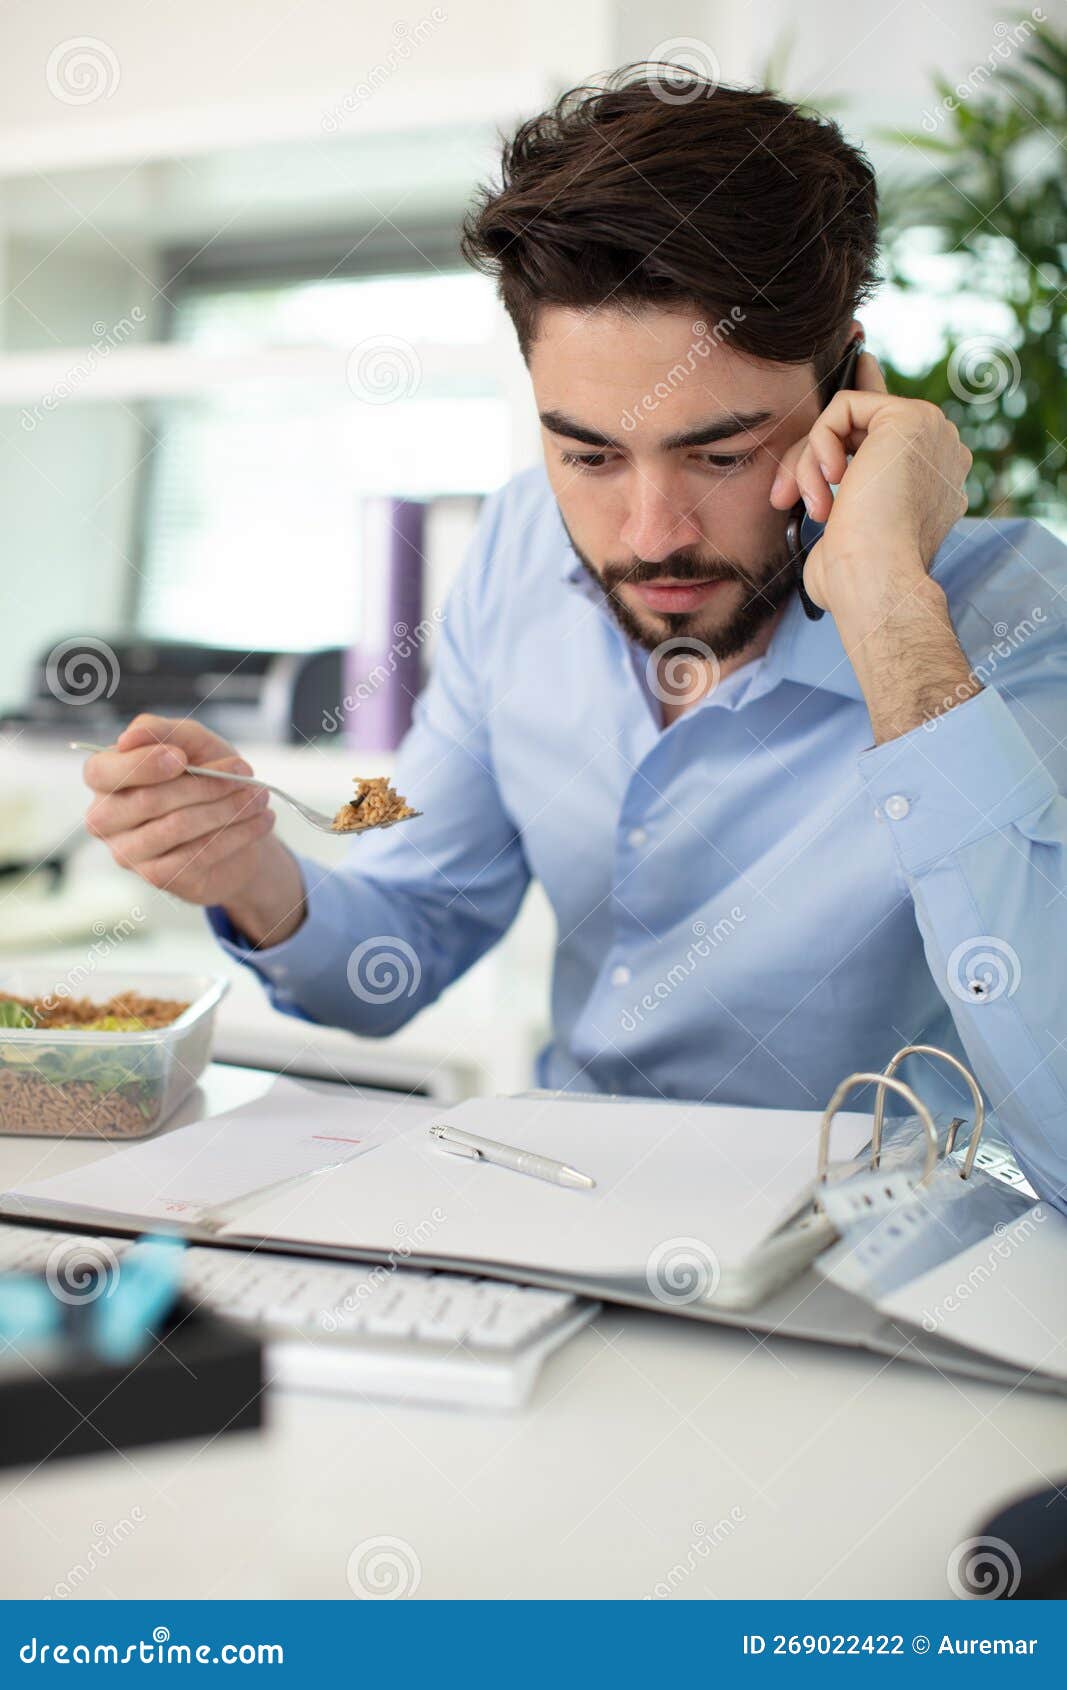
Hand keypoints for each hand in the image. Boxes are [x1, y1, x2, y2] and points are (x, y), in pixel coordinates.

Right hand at [83, 714, 280, 907]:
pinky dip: (236, 834)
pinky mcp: (156, 876)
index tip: (183, 758)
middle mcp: (105, 818)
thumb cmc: (206, 777)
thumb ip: (163, 732)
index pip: (102, 771)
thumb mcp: (193, 743)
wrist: (236, 824)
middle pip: (147, 800)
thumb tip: (129, 736)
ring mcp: (127, 852)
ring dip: (227, 808)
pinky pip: (196, 855)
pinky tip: (261, 821)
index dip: (142, 764)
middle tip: (245, 772)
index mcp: (105, 779)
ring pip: (176, 827)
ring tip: (260, 796)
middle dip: (203, 784)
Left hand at [769, 350, 971, 613]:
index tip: (855, 358)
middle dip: (809, 458)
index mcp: (932, 480)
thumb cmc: (855, 576)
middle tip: (783, 499)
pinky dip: (819, 443)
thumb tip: (823, 472)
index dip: (867, 393)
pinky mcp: (910, 417)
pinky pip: (844, 406)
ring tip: (812, 506)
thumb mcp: (842, 529)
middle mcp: (941, 452)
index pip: (890, 426)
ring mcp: (932, 433)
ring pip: (845, 418)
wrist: (875, 582)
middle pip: (857, 426)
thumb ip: (841, 490)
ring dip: (809, 461)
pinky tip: (830, 483)